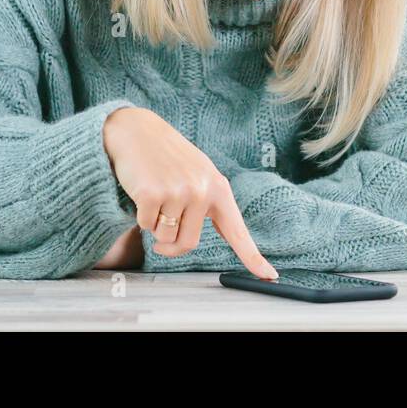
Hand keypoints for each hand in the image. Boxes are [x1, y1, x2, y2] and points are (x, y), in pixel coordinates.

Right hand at [103, 107, 277, 279]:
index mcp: (218, 188)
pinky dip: (141, 215)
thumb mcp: (198, 174)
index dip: (253, 257)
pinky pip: (145, 225)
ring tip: (155, 196)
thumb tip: (221, 236)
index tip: (270, 276)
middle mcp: (202, 191)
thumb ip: (209, 202)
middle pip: (189, 244)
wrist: (136, 130)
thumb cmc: (167, 156)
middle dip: (172, 243)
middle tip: (163, 222)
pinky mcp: (152, 194)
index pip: (238, 231)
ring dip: (155, 225)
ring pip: (165, 239)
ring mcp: (178, 192)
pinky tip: (143, 190)